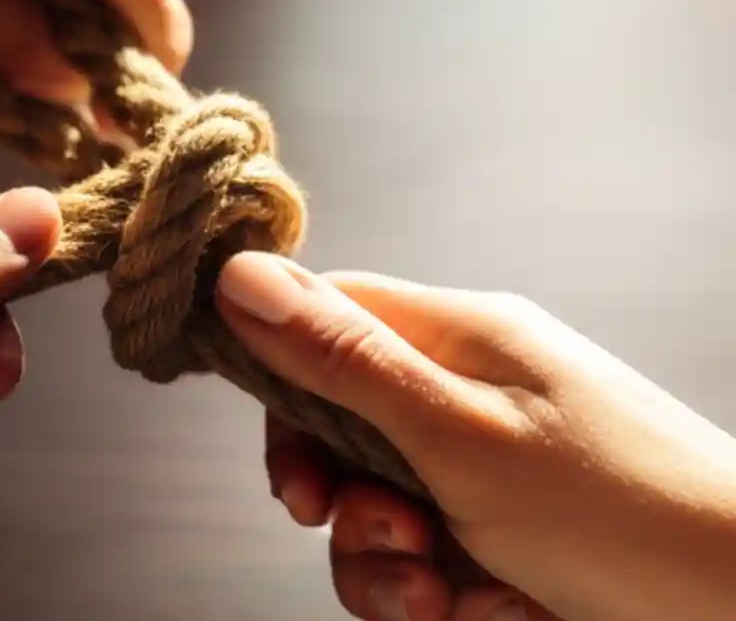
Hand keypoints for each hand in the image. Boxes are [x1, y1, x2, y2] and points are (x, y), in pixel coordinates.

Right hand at [216, 253, 735, 620]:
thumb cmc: (623, 514)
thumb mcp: (458, 434)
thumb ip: (342, 360)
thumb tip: (237, 273)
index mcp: (463, 338)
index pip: (329, 315)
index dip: (283, 380)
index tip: (289, 466)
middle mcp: (468, 395)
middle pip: (340, 428)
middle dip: (345, 505)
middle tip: (386, 538)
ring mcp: (486, 469)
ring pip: (373, 510)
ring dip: (389, 569)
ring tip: (447, 600)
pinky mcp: (502, 536)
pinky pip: (422, 562)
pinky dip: (441, 600)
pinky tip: (495, 615)